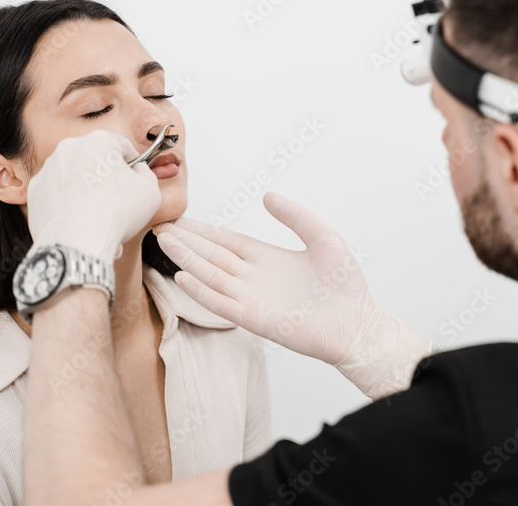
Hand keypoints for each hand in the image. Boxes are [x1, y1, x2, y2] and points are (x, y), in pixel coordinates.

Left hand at [26, 130, 161, 262]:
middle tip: (115, 200)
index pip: (123, 147)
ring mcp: (49, 168)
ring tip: (97, 215)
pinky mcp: (35, 189)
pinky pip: (57, 192)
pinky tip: (78, 220)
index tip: (134, 181)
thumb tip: (136, 171)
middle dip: (106, 176)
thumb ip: (145, 174)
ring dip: (86, 189)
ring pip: (75, 175)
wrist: (77, 241)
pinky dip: (67, 203)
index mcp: (100, 140)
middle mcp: (70, 147)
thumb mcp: (151, 191)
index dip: (132, 165)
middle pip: (95, 159)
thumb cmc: (117, 213)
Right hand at [153, 192, 434, 398]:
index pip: (226, 241)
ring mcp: (252, 299)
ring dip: (187, 260)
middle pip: (211, 256)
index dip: (202, 230)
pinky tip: (184, 276)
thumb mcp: (322, 237)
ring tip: (165, 243)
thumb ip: (295, 216)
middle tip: (159, 229)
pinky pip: (222, 304)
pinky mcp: (255, 319)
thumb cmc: (345, 284)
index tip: (178, 220)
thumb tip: (267, 196)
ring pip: (211, 276)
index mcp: (267, 258)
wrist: (357, 322)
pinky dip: (202, 291)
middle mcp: (254, 278)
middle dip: (186, 242)